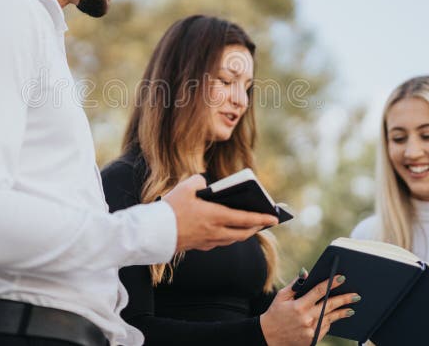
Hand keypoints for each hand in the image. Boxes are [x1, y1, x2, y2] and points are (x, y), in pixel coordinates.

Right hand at [162, 174, 277, 251]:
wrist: (153, 232)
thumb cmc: (170, 208)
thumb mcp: (186, 186)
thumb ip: (200, 181)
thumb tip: (205, 185)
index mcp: (215, 216)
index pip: (245, 219)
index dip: (262, 218)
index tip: (275, 217)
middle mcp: (215, 231)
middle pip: (243, 233)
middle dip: (256, 227)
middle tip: (265, 222)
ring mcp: (208, 241)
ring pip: (232, 239)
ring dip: (243, 233)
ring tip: (249, 226)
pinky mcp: (199, 246)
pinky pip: (220, 242)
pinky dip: (228, 236)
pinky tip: (227, 230)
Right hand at [259, 273, 358, 345]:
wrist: (269, 337)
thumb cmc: (275, 313)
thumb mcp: (281, 296)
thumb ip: (295, 284)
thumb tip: (306, 273)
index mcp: (298, 305)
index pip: (319, 291)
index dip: (331, 283)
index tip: (341, 277)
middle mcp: (306, 318)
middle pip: (330, 306)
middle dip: (344, 300)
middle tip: (356, 296)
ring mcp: (310, 331)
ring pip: (330, 318)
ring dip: (341, 312)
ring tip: (350, 308)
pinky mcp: (312, 339)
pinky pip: (325, 328)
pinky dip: (330, 321)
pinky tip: (334, 317)